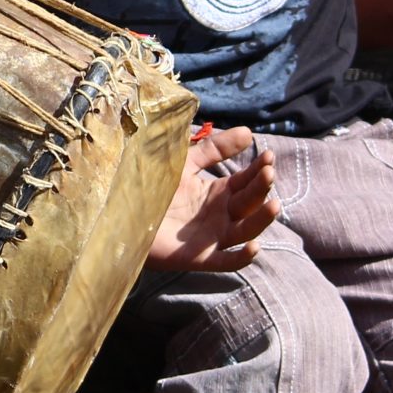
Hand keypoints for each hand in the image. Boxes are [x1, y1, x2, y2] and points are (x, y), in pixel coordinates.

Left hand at [146, 126, 279, 271]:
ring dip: (261, 220)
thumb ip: (214, 149)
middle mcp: (220, 215)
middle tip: (268, 172)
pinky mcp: (199, 257)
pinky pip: (226, 261)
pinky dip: (241, 258)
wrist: (117, 211)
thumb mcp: (184, 163)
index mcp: (218, 193)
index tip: (269, 156)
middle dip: (261, 189)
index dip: (259, 170)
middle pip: (249, 204)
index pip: (247, 182)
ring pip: (246, 231)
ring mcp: (212, 237)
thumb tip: (249, 131)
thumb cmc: (150, 185)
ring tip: (274, 204)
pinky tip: (253, 247)